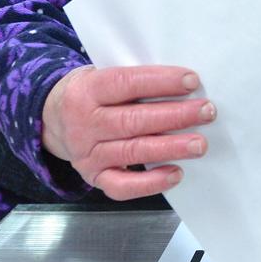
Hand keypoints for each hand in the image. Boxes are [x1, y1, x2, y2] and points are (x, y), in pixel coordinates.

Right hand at [41, 64, 214, 199]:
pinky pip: (123, 185)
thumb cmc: (93, 94)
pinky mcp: (94, 177)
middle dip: (175, 116)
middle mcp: (83, 123)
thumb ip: (134, 81)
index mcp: (87, 90)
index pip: (126, 83)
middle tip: (206, 112)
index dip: (161, 82)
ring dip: (170, 148)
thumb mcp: (102, 76)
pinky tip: (175, 173)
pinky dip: (151, 183)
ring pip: (133, 151)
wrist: (54, 119)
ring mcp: (87, 153)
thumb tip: (184, 86)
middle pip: (133, 120)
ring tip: (199, 144)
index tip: (192, 82)